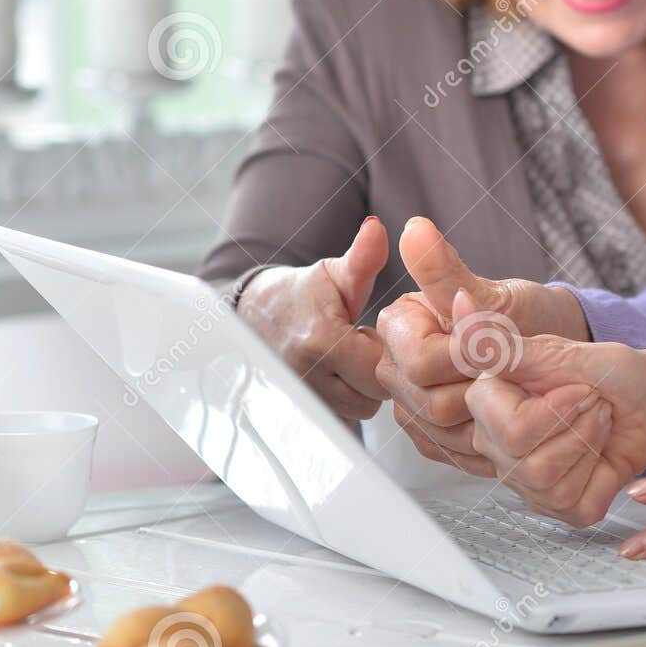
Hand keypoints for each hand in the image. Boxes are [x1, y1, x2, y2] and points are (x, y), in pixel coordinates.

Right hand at [235, 216, 389, 421]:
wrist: (255, 314)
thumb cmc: (302, 293)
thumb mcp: (335, 272)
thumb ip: (362, 256)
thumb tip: (377, 227)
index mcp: (321, 342)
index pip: (382, 367)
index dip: (391, 350)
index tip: (380, 332)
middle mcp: (309, 377)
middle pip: (375, 396)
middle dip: (382, 372)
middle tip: (370, 346)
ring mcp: (302, 399)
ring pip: (361, 411)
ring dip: (365, 389)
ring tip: (356, 359)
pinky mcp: (298, 414)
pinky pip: (343, 419)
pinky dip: (349, 401)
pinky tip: (345, 376)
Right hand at [374, 218, 588, 473]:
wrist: (548, 352)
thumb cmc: (524, 317)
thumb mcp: (494, 294)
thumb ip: (447, 270)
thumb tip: (415, 228)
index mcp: (398, 328)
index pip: (421, 363)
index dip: (467, 361)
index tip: (499, 347)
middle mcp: (394, 370)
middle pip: (431, 405)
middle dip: (483, 391)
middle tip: (515, 371)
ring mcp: (410, 410)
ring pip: (447, 435)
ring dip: (492, 419)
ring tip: (519, 393)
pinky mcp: (432, 440)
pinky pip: (457, 456)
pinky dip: (493, 441)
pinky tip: (514, 419)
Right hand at [464, 319, 645, 526]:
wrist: (644, 400)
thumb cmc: (604, 371)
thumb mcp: (554, 349)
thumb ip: (500, 339)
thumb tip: (461, 304)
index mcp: (487, 403)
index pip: (511, 429)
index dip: (558, 409)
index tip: (576, 386)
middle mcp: (496, 445)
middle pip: (529, 462)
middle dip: (580, 425)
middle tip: (592, 402)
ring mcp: (524, 480)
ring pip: (550, 484)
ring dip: (591, 445)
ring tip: (596, 424)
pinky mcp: (556, 505)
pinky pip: (576, 505)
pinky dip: (603, 476)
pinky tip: (600, 456)